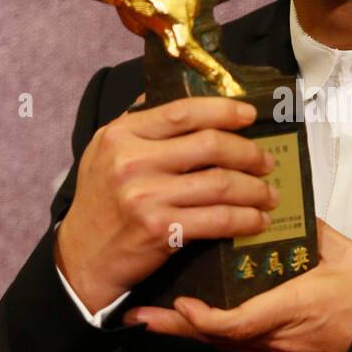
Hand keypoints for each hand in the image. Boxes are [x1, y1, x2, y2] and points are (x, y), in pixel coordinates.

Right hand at [55, 93, 278, 314]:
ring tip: (269, 193)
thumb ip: (139, 123)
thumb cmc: (101, 202)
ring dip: (255, 189)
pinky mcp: (160, 230)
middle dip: (248, 152)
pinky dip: (245, 219)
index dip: (223, 110)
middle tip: (266, 161)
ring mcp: (146, 197)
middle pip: (210, 145)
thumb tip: (178, 94)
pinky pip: (217, 219)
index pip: (183, 111)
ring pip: (220, 184)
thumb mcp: (104, 151)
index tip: (250, 115)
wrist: (82, 257)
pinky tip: (257, 220)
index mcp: (122, 134)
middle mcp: (132, 162)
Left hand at [122, 217, 351, 351]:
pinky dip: (225, 341)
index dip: (200, 317)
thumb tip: (290, 210)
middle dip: (178, 326)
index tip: (179, 301)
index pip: (233, 322)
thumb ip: (315, 233)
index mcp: (294, 311)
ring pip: (229, 349)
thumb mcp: (350, 258)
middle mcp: (280, 345)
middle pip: (218, 340)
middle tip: (141, 317)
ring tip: (165, 318)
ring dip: (197, 333)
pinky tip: (209, 328)